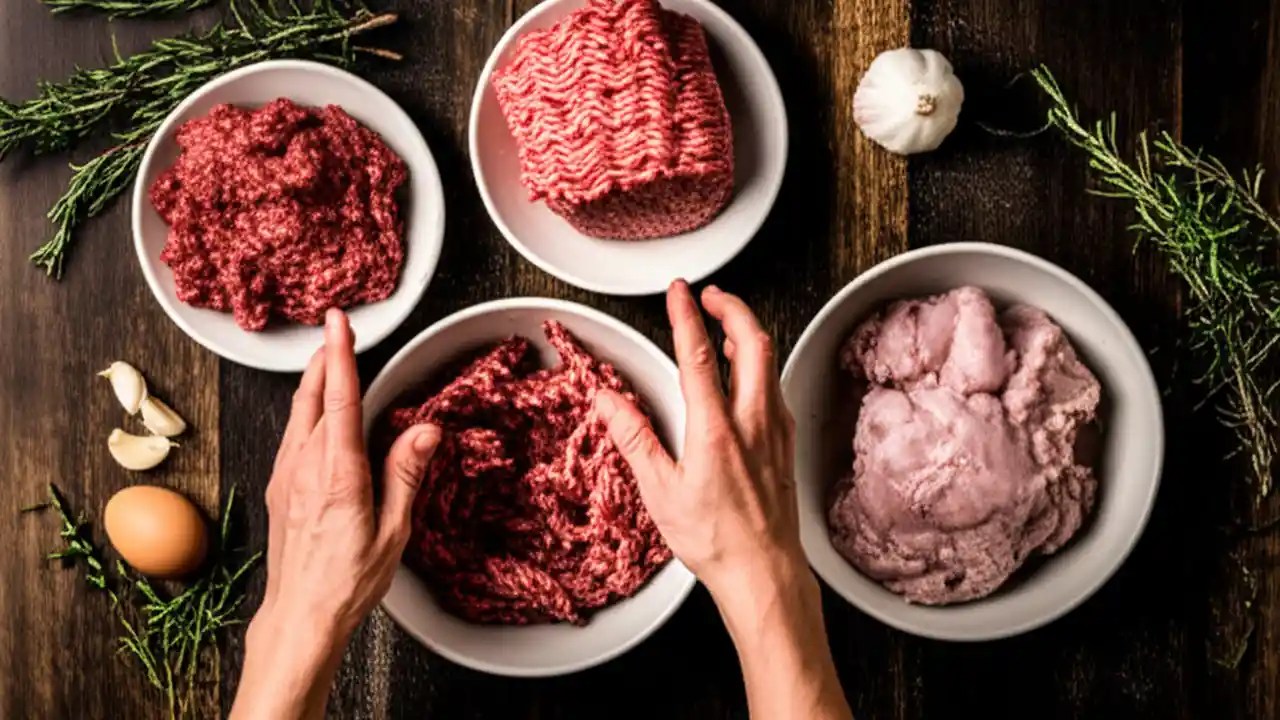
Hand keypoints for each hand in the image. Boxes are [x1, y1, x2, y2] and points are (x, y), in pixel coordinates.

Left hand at [232, 309, 439, 719]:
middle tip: (336, 331)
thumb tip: (426, 430)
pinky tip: (316, 415)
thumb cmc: (348, 581)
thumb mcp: (393, 530)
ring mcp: (285, 475)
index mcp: (338, 473)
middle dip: (324, 359)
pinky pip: (291, 435)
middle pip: (311, 396)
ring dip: (313, 382)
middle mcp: (304, 467)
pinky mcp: (278, 487)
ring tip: (328, 362)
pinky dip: (306, 411)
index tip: (339, 323)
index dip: (341, 355)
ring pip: (297, 414)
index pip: (339, 399)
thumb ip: (406, 474)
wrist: (300, 615)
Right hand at [593, 281, 800, 599]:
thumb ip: (633, 438)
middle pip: (753, 342)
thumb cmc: (714, 540)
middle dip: (733, 309)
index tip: (679, 291)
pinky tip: (746, 376)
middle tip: (711, 296)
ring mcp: (775, 431)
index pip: (700, 356)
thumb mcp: (660, 491)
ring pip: (769, 362)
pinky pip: (774, 388)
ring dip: (747, 334)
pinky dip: (759, 365)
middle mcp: (753, 422)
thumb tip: (607, 401)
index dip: (687, 316)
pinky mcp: (785, 444)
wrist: (764, 572)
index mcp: (716, 430)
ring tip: (725, 327)